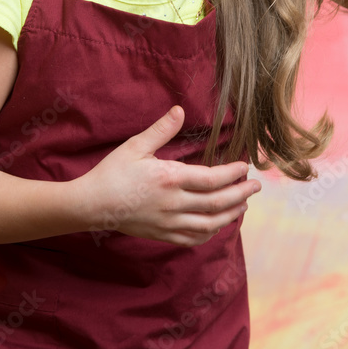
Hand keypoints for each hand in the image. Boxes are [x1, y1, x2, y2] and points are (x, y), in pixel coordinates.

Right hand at [74, 105, 261, 246]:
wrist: (91, 206)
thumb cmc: (112, 173)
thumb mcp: (136, 146)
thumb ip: (161, 129)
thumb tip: (180, 110)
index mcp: (169, 179)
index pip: (211, 180)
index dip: (232, 174)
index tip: (245, 167)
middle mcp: (173, 204)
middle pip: (216, 203)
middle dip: (240, 194)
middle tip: (256, 186)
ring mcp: (168, 223)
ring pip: (209, 224)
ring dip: (230, 214)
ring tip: (243, 205)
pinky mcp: (162, 235)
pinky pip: (193, 238)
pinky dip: (210, 233)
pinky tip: (218, 225)